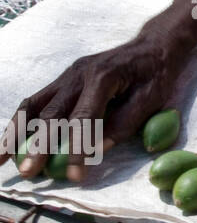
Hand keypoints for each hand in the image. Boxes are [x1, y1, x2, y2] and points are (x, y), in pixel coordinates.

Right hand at [0, 22, 192, 181]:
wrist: (153, 46)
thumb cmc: (157, 75)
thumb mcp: (151, 99)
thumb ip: (124, 124)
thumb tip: (97, 150)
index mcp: (102, 78)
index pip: (83, 119)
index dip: (76, 150)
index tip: (74, 177)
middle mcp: (78, 75)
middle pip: (51, 114)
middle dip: (38, 146)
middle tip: (29, 173)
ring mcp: (67, 75)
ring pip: (33, 105)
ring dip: (14, 133)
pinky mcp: (63, 80)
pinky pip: (36, 101)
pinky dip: (19, 122)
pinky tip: (9, 141)